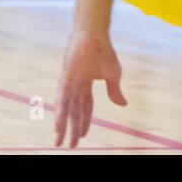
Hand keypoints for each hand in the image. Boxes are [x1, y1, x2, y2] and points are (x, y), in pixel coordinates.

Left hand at [54, 33, 126, 147]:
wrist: (95, 34)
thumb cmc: (104, 51)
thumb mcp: (113, 75)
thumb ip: (115, 91)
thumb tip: (123, 106)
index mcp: (86, 85)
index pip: (85, 108)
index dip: (84, 123)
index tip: (81, 137)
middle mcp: (75, 86)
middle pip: (73, 112)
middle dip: (72, 129)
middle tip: (69, 146)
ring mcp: (69, 82)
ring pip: (65, 109)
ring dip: (62, 126)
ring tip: (58, 142)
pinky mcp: (65, 79)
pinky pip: (62, 100)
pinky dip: (59, 113)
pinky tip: (57, 126)